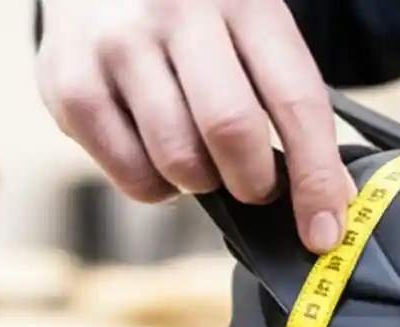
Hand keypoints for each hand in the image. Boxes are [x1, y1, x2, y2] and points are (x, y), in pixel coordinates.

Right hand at [35, 0, 354, 252]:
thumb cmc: (188, 15)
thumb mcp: (245, 22)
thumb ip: (283, 92)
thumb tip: (330, 200)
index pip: (295, 99)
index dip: (316, 177)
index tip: (324, 231)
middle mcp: (176, 11)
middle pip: (231, 130)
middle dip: (254, 183)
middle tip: (254, 185)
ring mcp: (116, 46)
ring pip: (178, 161)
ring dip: (201, 184)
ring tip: (200, 160)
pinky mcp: (69, 85)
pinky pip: (131, 176)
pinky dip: (157, 187)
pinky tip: (157, 155)